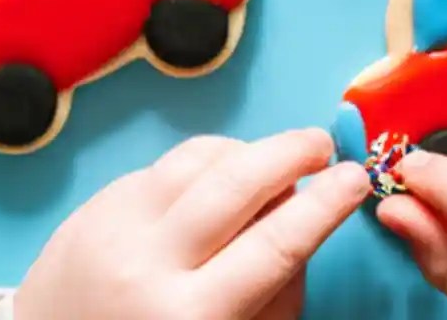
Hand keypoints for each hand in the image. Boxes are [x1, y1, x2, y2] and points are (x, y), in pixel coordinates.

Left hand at [15, 129, 370, 319]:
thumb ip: (270, 299)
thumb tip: (301, 227)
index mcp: (187, 317)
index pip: (275, 244)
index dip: (324, 204)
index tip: (355, 179)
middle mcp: (147, 263)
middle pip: (236, 182)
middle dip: (290, 152)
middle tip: (323, 145)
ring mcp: (113, 227)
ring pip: (194, 159)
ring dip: (244, 149)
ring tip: (274, 158)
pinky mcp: (91, 207)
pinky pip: (159, 168)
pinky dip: (198, 165)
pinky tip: (216, 177)